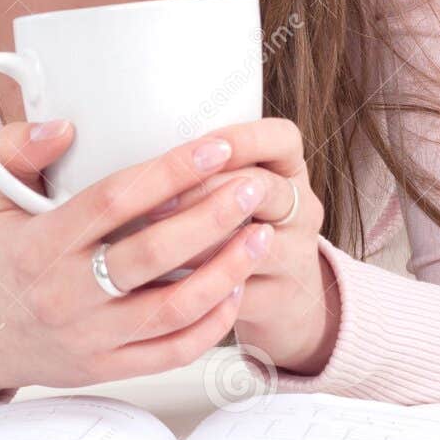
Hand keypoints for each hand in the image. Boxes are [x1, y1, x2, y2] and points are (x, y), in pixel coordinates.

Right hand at [0, 121, 276, 401]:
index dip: (169, 172)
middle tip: (253, 187)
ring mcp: (90, 336)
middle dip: (213, 217)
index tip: (214, 148)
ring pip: (173, 308)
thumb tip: (64, 126)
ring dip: (227, 271)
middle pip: (153, 254)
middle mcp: (66, 293)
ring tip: (261, 235)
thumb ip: (18, 149)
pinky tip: (236, 287)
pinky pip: (173, 352)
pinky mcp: (109, 368)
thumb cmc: (3, 255)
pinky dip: (213, 323)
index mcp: (42, 243)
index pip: (113, 201)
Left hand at [139, 118, 338, 375]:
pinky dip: (201, 288)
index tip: (199, 148)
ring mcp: (298, 257)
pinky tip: (165, 284)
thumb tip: (136, 146)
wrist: (283, 290)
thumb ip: (202, 167)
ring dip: (198, 245)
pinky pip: (241, 294)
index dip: (242, 140)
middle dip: (205, 192)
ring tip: (150, 243)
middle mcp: (303, 210)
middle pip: (265, 189)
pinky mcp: (282, 301)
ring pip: (254, 247)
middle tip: (155, 203)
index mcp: (290, 170)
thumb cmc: (242, 223)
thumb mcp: (237, 185)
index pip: (282, 139)